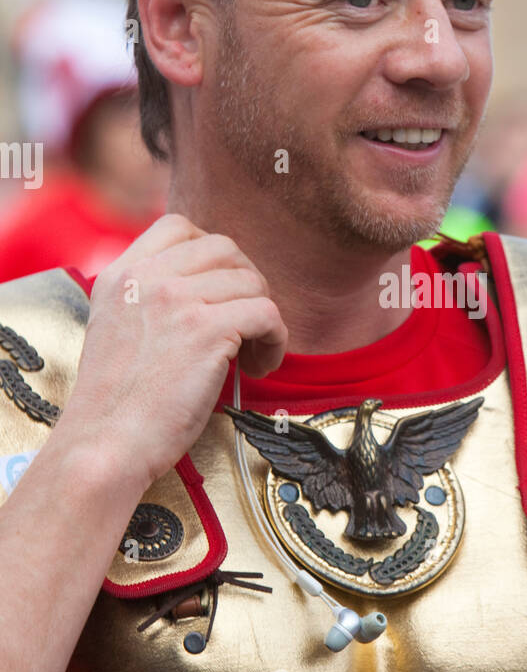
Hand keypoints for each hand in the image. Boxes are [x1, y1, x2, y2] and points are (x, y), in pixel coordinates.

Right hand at [59, 214, 287, 488]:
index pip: (178, 226)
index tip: (219, 291)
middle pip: (224, 248)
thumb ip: (150, 298)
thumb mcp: (117, 328)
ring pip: (252, 282)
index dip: (212, 254)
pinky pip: (268, 314)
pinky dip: (276, 341)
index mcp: (120, 274)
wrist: (105, 445)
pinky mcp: (206, 329)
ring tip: (251, 355)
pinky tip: (258, 367)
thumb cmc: (118, 404)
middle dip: (245, 284)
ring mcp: (175, 299)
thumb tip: (209, 286)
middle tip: (244, 325)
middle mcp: (146, 277)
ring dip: (263, 318)